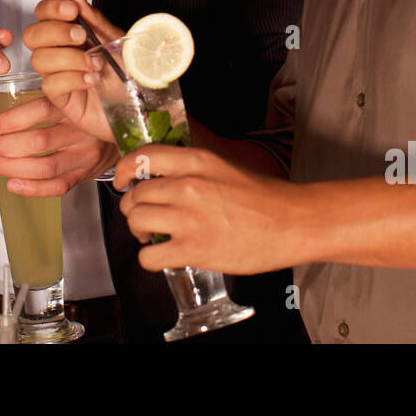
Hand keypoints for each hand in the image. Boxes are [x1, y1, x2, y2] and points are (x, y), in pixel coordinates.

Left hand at [0, 96, 117, 196]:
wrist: (120, 135)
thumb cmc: (85, 117)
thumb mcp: (68, 101)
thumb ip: (37, 106)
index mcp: (74, 107)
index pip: (40, 110)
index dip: (11, 119)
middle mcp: (81, 132)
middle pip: (38, 141)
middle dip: (4, 145)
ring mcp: (83, 156)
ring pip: (44, 166)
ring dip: (11, 167)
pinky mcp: (83, 175)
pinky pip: (55, 186)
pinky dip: (31, 188)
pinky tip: (12, 183)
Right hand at [25, 0, 123, 143]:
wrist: (144, 107)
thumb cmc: (131, 75)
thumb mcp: (118, 41)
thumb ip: (95, 20)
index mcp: (72, 35)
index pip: (44, 14)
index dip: (51, 8)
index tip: (70, 9)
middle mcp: (61, 53)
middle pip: (32, 35)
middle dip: (55, 31)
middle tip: (81, 37)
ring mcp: (58, 76)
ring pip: (39, 59)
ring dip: (69, 58)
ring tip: (95, 64)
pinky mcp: (61, 100)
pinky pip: (50, 85)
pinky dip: (71, 78)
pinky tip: (90, 80)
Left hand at [113, 144, 300, 274]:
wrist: (293, 223)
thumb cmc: (265, 199)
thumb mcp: (224, 167)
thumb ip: (192, 169)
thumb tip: (163, 178)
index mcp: (196, 161)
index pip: (142, 157)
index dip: (124, 170)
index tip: (121, 180)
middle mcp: (188, 186)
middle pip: (135, 194)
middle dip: (133, 208)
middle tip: (144, 216)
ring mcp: (189, 218)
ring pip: (136, 221)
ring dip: (139, 231)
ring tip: (152, 236)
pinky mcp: (193, 250)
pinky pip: (148, 255)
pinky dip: (149, 257)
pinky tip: (164, 255)